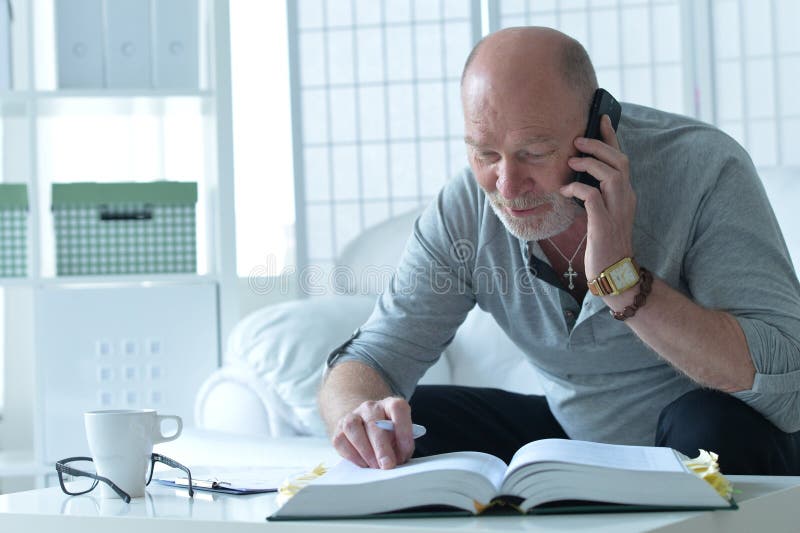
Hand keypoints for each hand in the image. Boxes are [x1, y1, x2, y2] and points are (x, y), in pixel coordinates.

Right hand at [331, 397, 414, 468]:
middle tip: (388, 465)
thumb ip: (402, 446)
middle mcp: (370, 407)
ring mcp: (353, 416)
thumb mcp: (400, 438)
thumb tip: (398, 460)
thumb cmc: (388, 436)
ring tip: (375, 466)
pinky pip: (341, 440)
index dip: (403, 429)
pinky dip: (353, 455)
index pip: (397, 408)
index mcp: (390, 405)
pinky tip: (363, 463)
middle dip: (381, 447)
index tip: (405, 451)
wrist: (366, 428)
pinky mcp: (339, 429)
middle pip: (374, 422)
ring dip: (365, 451)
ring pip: (353, 427)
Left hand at [560, 114, 635, 279]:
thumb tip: (576, 179)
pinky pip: (593, 197)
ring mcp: (617, 211)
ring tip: (571, 161)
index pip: (622, 160)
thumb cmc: (604, 244)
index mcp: (625, 195)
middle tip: (579, 140)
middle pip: (620, 162)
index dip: (611, 138)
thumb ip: (595, 196)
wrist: (614, 273)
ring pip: (611, 175)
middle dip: (600, 146)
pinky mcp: (604, 224)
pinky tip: (566, 191)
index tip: (601, 119)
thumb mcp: (601, 215)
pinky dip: (579, 189)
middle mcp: (625, 199)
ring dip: (590, 164)